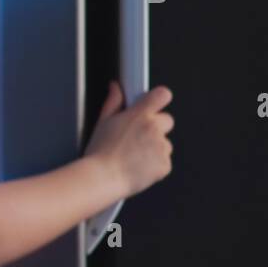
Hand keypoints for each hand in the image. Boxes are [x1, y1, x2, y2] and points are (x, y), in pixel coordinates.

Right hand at [84, 82, 173, 197]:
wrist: (103, 178)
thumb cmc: (99, 153)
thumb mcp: (102, 123)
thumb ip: (113, 102)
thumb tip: (116, 88)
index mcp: (139, 115)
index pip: (162, 95)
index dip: (158, 99)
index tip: (152, 104)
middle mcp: (153, 128)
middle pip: (167, 120)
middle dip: (156, 126)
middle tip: (138, 137)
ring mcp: (161, 147)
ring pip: (165, 143)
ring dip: (155, 148)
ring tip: (134, 156)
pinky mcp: (165, 164)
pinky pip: (164, 161)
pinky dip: (155, 164)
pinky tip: (138, 166)